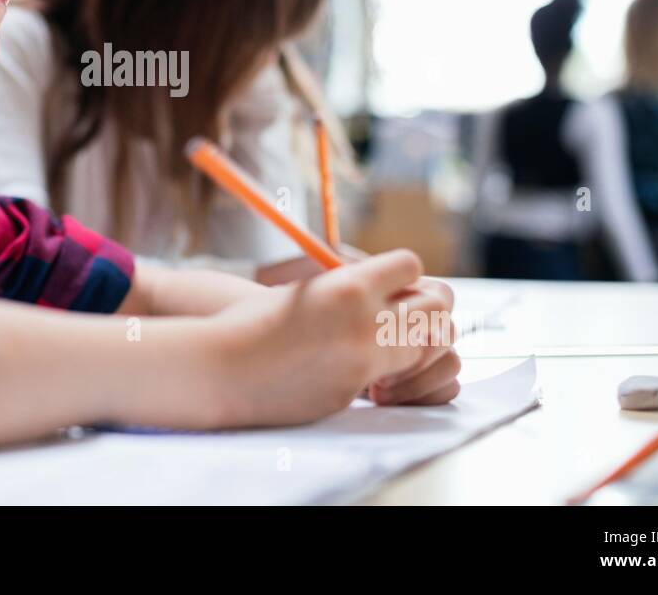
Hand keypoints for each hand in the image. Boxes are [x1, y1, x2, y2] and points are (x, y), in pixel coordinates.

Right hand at [205, 249, 452, 427]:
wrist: (220, 367)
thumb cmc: (252, 321)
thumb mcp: (306, 290)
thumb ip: (352, 288)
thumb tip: (393, 292)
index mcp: (350, 284)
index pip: (411, 266)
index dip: (404, 274)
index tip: (393, 284)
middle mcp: (366, 321)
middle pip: (436, 305)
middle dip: (427, 307)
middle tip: (407, 315)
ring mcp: (365, 360)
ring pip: (429, 345)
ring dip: (417, 343)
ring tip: (393, 345)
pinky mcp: (356, 391)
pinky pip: (395, 378)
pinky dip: (390, 374)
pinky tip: (367, 373)